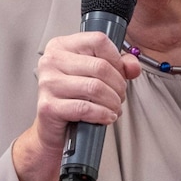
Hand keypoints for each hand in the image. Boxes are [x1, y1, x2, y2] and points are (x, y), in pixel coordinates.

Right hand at [12, 30, 140, 180]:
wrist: (52, 139)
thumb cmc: (74, 107)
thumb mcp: (97, 82)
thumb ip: (118, 68)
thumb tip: (134, 65)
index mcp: (59, 47)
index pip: (99, 41)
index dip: (117, 60)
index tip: (121, 76)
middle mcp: (49, 62)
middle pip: (101, 66)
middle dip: (118, 86)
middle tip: (118, 100)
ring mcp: (46, 85)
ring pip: (95, 86)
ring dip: (113, 101)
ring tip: (112, 111)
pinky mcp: (48, 109)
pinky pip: (85, 106)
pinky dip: (102, 114)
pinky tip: (106, 119)